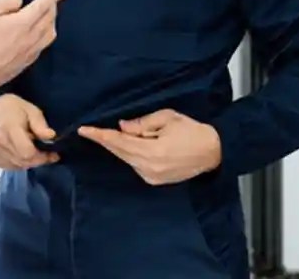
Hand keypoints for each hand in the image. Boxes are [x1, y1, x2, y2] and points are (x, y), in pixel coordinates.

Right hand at [0, 0, 70, 92]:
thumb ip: (6, 1)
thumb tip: (20, 3)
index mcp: (23, 23)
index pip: (44, 4)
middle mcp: (31, 39)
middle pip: (50, 19)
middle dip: (52, 6)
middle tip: (49, 0)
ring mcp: (29, 54)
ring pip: (49, 35)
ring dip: (51, 23)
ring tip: (45, 17)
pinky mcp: (24, 64)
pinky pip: (41, 47)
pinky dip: (43, 36)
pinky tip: (34, 36)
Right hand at [0, 95, 59, 169]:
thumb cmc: (14, 109)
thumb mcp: (31, 110)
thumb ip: (40, 125)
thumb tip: (51, 136)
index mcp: (8, 128)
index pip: (27, 153)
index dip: (41, 156)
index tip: (51, 152)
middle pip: (24, 161)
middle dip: (38, 159)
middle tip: (45, 152)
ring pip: (18, 166)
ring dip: (29, 161)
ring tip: (32, 149)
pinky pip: (10, 167)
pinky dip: (19, 163)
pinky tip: (21, 152)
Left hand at [77, 109, 221, 185]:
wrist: (214, 152)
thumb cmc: (192, 131)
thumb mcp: (167, 118)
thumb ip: (142, 123)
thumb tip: (122, 127)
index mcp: (152, 152)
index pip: (118, 142)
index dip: (100, 136)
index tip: (84, 130)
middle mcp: (149, 168)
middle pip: (119, 152)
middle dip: (106, 140)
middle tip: (92, 130)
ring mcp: (152, 177)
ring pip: (127, 159)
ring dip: (121, 147)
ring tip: (128, 134)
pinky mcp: (155, 181)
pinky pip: (136, 165)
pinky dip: (131, 154)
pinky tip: (138, 145)